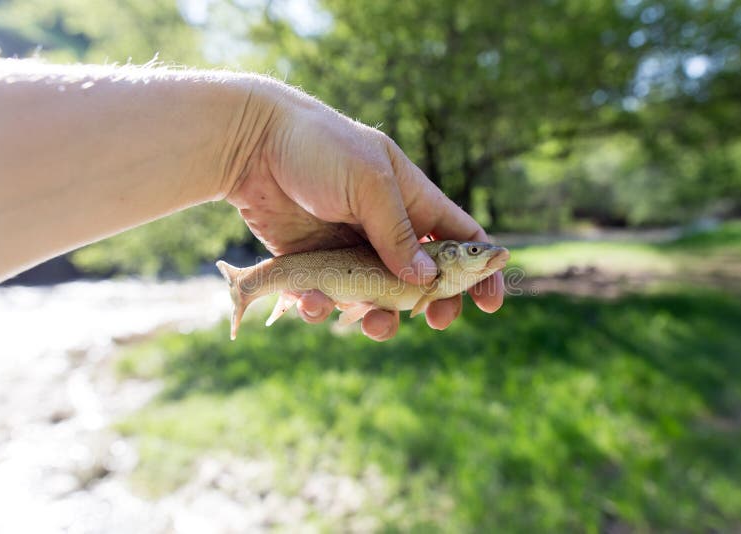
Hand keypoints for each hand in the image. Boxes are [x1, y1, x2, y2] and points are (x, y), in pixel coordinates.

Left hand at [226, 84, 503, 340]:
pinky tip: (310, 299)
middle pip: (423, 278)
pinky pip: (327, 297)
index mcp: (411, 199)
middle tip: (433, 321)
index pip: (460, 237)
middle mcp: (384, 228)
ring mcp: (349, 248)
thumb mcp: (370, 183)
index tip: (490, 302)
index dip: (480, 269)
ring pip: (376, 298)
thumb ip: (399, 232)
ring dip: (378, 316)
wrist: (250, 143)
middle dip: (432, 304)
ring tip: (369, 323)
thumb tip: (425, 279)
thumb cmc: (318, 149)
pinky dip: (323, 307)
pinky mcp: (313, 263)